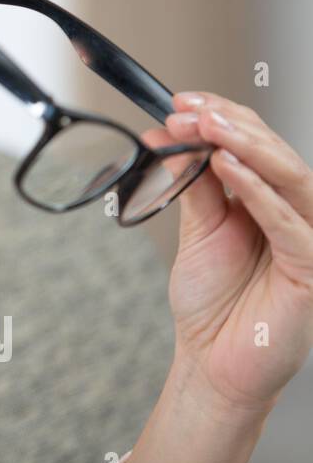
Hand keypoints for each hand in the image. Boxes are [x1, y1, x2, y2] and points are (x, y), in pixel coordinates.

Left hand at [141, 91, 312, 413]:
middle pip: (275, 154)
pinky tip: (228, 168)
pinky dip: (259, 193)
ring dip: (246, 147)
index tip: (179, 101)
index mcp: (270, 200)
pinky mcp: (311, 269)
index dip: (222, 117)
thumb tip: (164, 138)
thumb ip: (190, 184)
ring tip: (206, 127)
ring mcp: (309, 239)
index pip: (254, 144)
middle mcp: (295, 213)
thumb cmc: (212, 301)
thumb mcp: (197, 229)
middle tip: (187, 110)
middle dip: (230, 125)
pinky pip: (290, 224)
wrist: (212, 361)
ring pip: (291, 179)